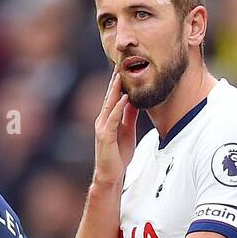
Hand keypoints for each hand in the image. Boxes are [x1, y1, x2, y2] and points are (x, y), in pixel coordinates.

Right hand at [94, 68, 137, 184]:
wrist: (111, 175)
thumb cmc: (119, 155)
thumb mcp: (128, 131)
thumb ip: (129, 115)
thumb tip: (134, 100)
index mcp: (108, 118)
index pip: (113, 96)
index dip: (118, 81)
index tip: (124, 66)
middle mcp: (102, 119)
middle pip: (110, 96)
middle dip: (115, 79)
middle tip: (121, 62)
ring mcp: (102, 127)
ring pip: (110, 104)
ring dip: (115, 89)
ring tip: (121, 74)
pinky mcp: (105, 136)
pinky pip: (113, 119)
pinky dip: (118, 108)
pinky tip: (124, 98)